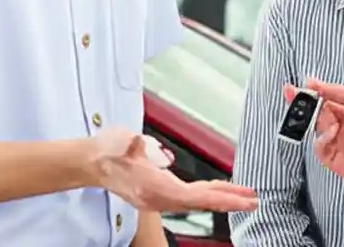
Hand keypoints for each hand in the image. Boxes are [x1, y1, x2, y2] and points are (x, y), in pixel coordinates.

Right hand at [87, 127, 256, 212]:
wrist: (91, 162)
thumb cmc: (107, 150)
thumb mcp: (119, 141)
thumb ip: (131, 144)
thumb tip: (143, 146)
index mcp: (154, 187)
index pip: (195, 196)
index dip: (221, 197)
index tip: (242, 199)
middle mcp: (158, 198)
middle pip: (200, 202)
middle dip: (228, 201)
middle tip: (253, 200)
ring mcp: (158, 198)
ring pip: (196, 201)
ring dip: (220, 197)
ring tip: (243, 195)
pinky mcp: (158, 194)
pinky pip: (189, 197)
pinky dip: (207, 194)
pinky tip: (217, 190)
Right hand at [293, 79, 343, 189]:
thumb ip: (338, 91)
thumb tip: (313, 82)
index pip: (324, 102)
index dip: (309, 95)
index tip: (292, 88)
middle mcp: (342, 129)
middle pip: (316, 116)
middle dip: (304, 106)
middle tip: (293, 97)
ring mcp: (339, 146)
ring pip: (317, 131)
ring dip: (317, 121)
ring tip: (327, 116)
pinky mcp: (337, 163)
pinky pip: (321, 150)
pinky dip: (323, 139)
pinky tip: (334, 132)